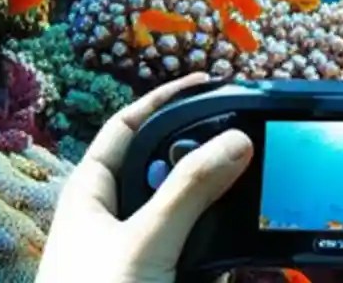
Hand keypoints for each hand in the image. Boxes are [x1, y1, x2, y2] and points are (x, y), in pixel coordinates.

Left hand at [37, 73, 254, 282]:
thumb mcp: (144, 244)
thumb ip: (190, 191)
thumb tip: (235, 140)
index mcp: (90, 195)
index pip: (126, 127)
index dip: (163, 99)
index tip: (210, 80)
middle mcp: (111, 218)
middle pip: (161, 166)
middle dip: (202, 150)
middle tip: (245, 135)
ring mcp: (134, 253)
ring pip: (184, 210)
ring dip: (216, 201)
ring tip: (252, 186)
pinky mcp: (157, 278)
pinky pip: (194, 250)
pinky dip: (219, 245)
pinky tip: (240, 246)